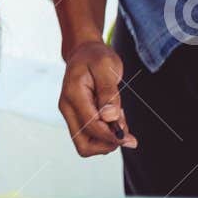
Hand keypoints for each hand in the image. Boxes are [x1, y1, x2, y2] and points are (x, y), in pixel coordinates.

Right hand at [58, 40, 137, 155]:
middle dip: (106, 144)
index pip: (91, 126)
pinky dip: (105, 134)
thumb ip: (108, 93)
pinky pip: (90, 136)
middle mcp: (67, 108)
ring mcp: (70, 114)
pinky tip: (113, 117)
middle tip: (123, 130)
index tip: (130, 137)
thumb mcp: (107, 67)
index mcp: (73, 95)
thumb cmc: (95, 57)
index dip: (111, 136)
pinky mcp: (76, 117)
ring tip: (119, 118)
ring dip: (107, 139)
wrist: (84, 52)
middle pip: (83, 145)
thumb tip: (110, 118)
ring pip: (86, 144)